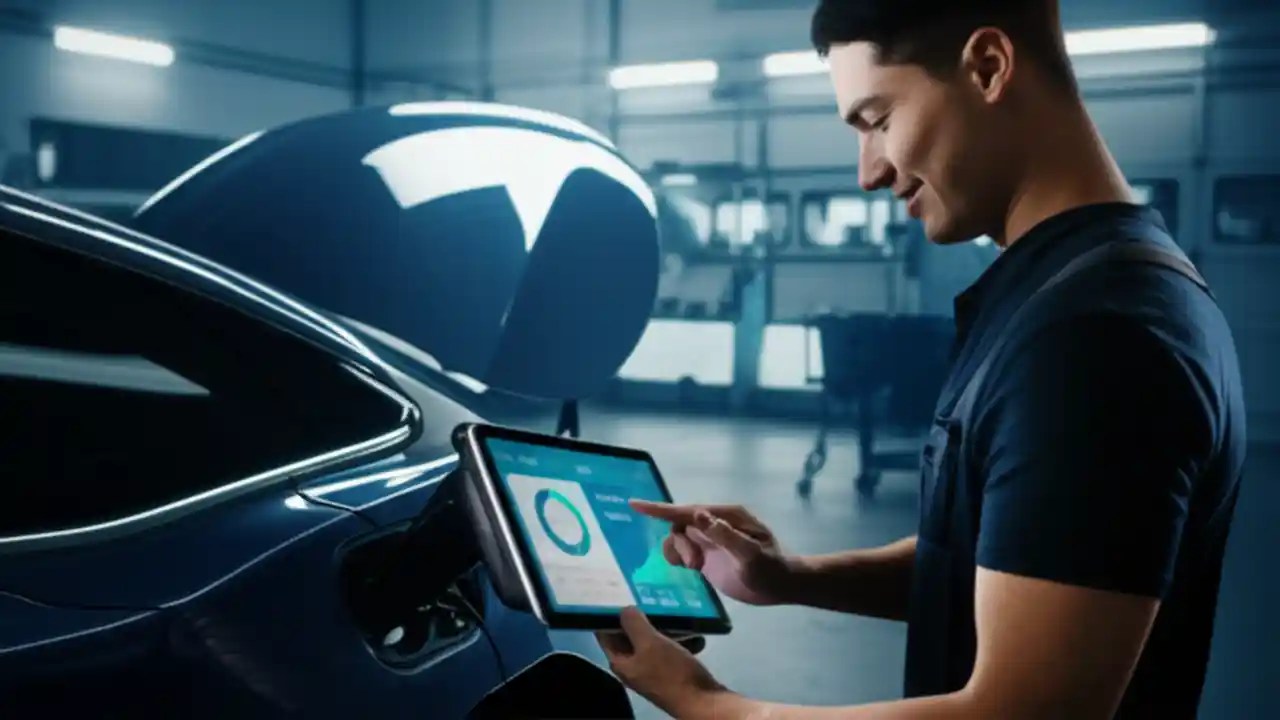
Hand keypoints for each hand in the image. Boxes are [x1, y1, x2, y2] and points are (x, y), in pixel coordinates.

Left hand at [596, 607, 732, 717]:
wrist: (703, 701)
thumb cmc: (671, 672)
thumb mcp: (650, 643)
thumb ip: (633, 624)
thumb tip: (624, 609)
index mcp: (621, 662)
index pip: (605, 634)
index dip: (608, 615)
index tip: (616, 593)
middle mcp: (634, 668)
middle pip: (630, 637)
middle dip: (639, 617)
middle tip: (646, 594)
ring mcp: (653, 670)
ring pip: (652, 641)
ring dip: (662, 626)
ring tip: (671, 607)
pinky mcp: (672, 672)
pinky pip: (671, 649)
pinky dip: (679, 639)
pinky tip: (691, 628)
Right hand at [630, 500, 797, 605]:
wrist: (781, 586)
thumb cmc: (770, 569)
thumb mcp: (750, 554)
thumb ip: (725, 536)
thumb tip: (699, 515)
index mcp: (726, 516)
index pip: (687, 510)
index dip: (660, 508)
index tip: (634, 505)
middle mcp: (714, 524)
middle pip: (679, 525)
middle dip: (680, 543)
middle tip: (693, 565)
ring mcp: (710, 539)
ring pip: (678, 539)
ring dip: (679, 552)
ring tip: (694, 568)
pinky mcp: (706, 556)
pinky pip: (681, 552)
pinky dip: (678, 559)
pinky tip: (689, 570)